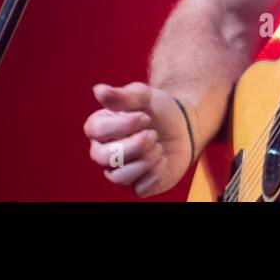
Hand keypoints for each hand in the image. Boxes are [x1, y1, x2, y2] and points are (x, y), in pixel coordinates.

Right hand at [83, 81, 193, 197]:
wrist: (183, 127)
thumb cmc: (157, 110)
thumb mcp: (143, 96)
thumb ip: (122, 96)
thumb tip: (98, 91)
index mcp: (99, 127)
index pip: (96, 130)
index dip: (123, 125)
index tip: (145, 117)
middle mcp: (103, 152)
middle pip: (105, 157)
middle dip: (135, 145)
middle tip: (153, 134)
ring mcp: (118, 171)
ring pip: (120, 177)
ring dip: (146, 160)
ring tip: (158, 146)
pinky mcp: (137, 186)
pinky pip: (139, 189)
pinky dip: (155, 173)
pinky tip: (162, 160)